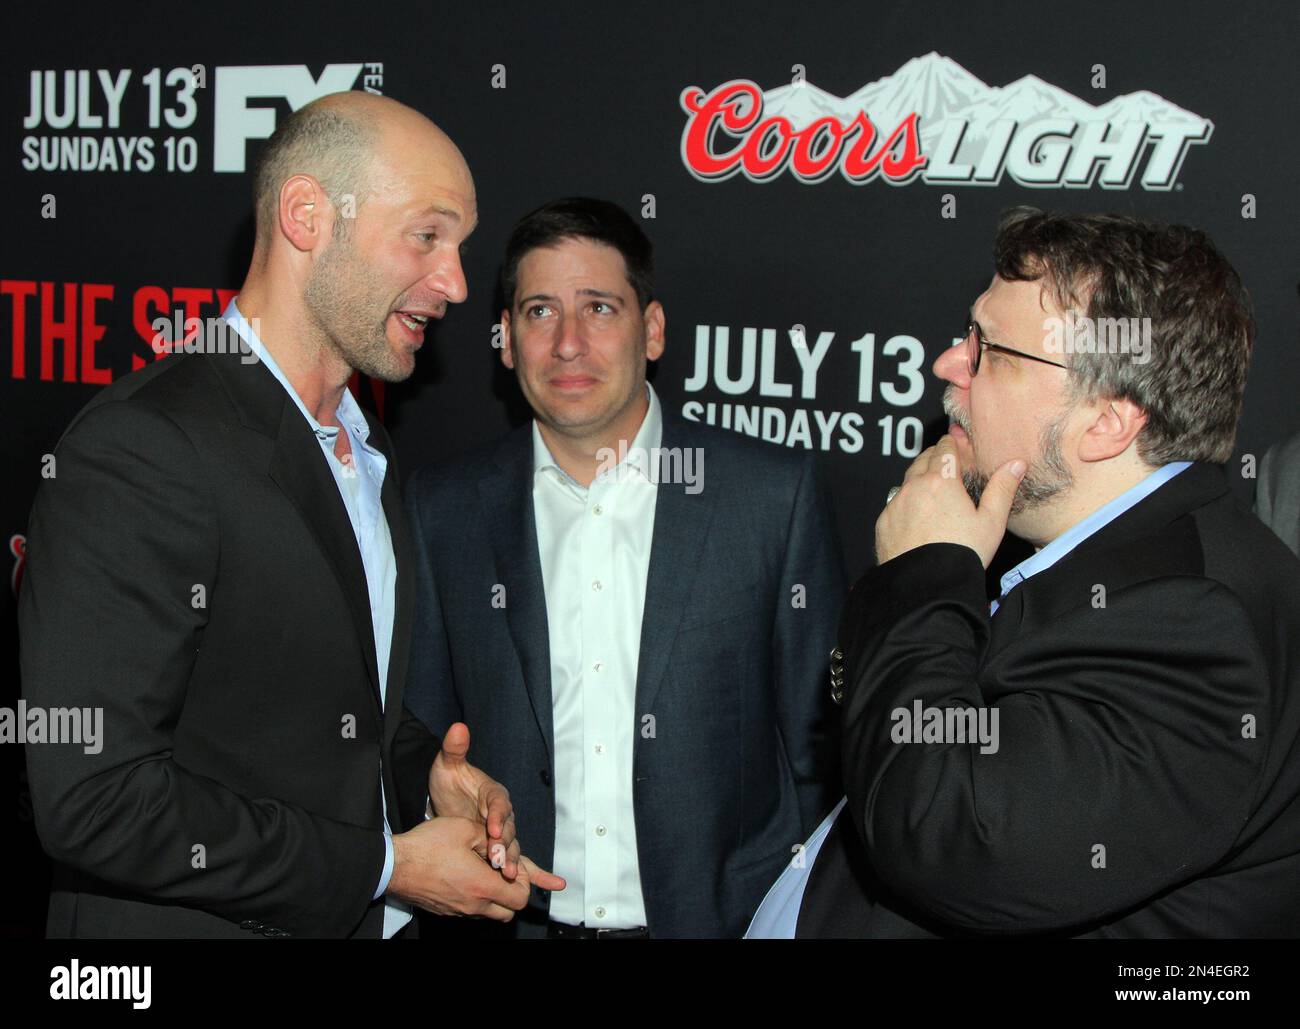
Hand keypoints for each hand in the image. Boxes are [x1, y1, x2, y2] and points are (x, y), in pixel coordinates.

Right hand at [387, 816, 564, 920]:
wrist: (394, 865)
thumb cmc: (427, 846)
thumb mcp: (465, 828)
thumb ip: (490, 838)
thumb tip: (500, 846)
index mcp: (482, 885)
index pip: (521, 898)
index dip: (524, 881)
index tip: (512, 866)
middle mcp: (473, 905)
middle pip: (509, 912)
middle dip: (513, 893)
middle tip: (504, 873)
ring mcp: (458, 911)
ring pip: (490, 914)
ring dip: (495, 897)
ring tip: (485, 873)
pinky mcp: (445, 911)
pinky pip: (471, 912)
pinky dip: (477, 899)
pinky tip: (467, 878)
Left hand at [428, 723, 517, 877]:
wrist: (445, 801)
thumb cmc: (448, 781)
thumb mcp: (447, 764)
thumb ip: (454, 748)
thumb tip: (458, 727)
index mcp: (494, 792)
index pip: (500, 802)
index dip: (498, 815)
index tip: (493, 828)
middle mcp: (503, 812)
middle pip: (509, 828)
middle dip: (505, 844)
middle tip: (499, 858)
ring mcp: (501, 831)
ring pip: (512, 845)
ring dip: (511, 859)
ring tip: (506, 872)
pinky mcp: (497, 846)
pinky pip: (510, 858)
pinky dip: (520, 869)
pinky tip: (526, 882)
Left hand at [874, 434, 1025, 567]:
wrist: (927, 586)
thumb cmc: (963, 554)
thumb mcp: (991, 522)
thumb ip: (1002, 489)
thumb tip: (1016, 464)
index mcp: (941, 481)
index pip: (945, 449)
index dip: (952, 444)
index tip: (955, 444)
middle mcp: (914, 487)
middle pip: (923, 460)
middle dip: (935, 457)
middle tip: (946, 462)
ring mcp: (895, 504)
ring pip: (906, 480)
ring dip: (918, 478)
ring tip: (932, 488)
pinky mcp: (883, 522)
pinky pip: (895, 503)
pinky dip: (906, 502)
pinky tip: (916, 515)